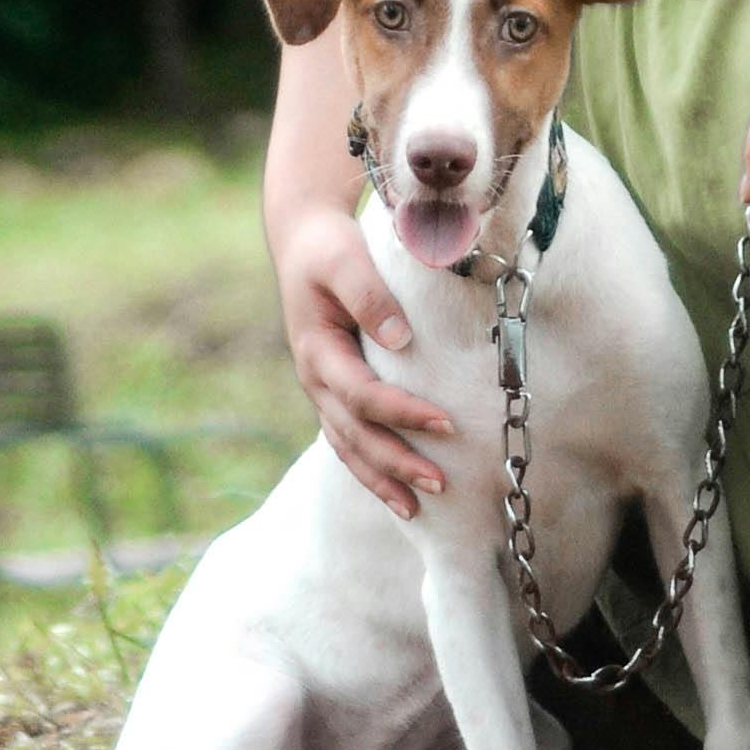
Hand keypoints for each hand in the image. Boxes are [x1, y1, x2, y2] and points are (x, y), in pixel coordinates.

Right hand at [274, 200, 457, 517]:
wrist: (303, 240)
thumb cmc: (328, 247)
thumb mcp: (344, 259)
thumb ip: (369, 295)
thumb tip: (399, 338)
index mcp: (317, 351)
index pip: (363, 395)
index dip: (403, 413)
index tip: (446, 423)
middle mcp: (315, 379)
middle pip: (355, 435)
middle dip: (396, 463)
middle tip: (441, 484)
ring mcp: (321, 390)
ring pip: (348, 446)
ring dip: (382, 478)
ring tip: (417, 509)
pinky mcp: (333, 389)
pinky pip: (348, 438)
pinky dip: (369, 467)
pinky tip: (395, 489)